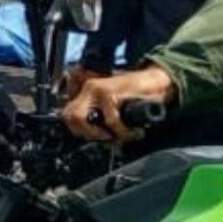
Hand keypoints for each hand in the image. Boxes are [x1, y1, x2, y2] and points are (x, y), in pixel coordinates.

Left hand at [60, 65, 174, 141]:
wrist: (155, 81)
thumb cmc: (136, 97)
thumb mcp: (113, 108)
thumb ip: (100, 119)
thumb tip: (95, 140)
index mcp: (87, 93)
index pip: (68, 113)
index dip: (79, 131)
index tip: (97, 138)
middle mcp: (88, 89)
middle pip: (69, 116)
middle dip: (86, 133)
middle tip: (106, 138)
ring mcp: (97, 89)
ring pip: (81, 118)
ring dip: (100, 134)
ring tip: (120, 136)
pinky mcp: (110, 91)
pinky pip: (110, 119)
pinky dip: (123, 131)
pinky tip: (133, 132)